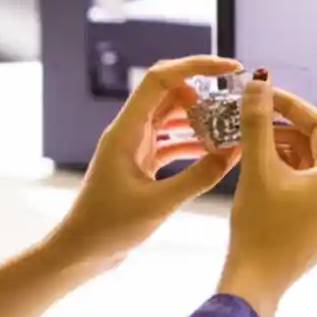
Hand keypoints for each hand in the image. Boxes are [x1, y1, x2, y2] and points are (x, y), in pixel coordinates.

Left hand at [46, 56, 243, 268]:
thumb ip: (198, 177)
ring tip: (231, 125)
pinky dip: (193, 141)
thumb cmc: (107, 227)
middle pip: (170, 93)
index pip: (161, 79)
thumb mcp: (158, 203)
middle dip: (204, 91)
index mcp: (126, 130)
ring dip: (200, 118)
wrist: (80, 251)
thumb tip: (234, 152)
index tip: (228, 67)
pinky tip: (217, 150)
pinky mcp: (141, 163)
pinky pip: (171, 141)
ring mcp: (135, 146)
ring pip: (172, 117)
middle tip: (236, 100)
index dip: (195, 66)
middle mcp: (129, 131)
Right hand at [217, 77, 316, 316]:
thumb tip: (259, 83)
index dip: (290, 107)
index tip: (264, 96)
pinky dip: (290, 178)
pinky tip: (263, 177)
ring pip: (313, 170)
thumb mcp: (257, 167)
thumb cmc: (258, 227)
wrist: (255, 281)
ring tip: (252, 151)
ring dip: (285, 155)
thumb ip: (258, 121)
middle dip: (284, 133)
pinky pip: (312, 192)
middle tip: (253, 123)